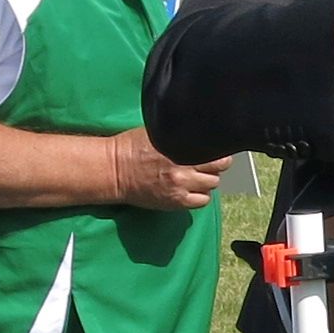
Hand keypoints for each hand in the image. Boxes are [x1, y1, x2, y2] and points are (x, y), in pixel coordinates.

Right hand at [105, 129, 229, 210]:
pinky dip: (200, 195)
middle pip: (218, 168)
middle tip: (206, 164)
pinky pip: (202, 201)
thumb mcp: (158, 131)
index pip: (216, 151)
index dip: (218, 151)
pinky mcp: (175, 201)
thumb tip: (199, 131)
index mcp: (180, 146)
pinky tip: (191, 189)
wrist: (115, 170)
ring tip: (196, 177)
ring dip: (207, 180)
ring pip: (212, 185)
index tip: (214, 151)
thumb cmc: (132, 148)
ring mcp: (180, 186)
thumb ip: (181, 134)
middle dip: (215, 165)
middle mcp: (183, 167)